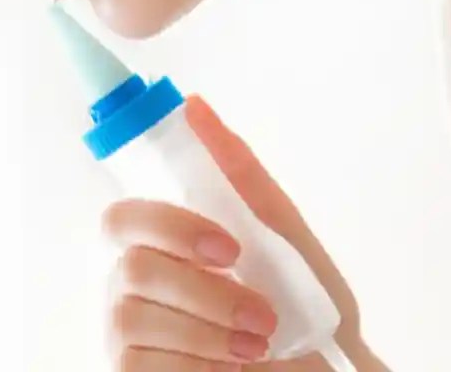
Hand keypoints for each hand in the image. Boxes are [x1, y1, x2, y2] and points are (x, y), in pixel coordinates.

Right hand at [102, 96, 383, 370]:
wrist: (328, 369)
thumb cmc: (306, 305)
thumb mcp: (282, 231)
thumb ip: (236, 171)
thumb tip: (193, 106)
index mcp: (160, 241)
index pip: (122, 218)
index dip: (170, 228)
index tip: (231, 250)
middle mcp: (131, 282)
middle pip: (133, 269)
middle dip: (207, 293)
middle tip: (264, 315)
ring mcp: (124, 332)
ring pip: (134, 319)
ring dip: (208, 334)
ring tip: (256, 346)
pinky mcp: (128, 371)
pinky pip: (139, 364)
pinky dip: (196, 366)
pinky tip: (227, 367)